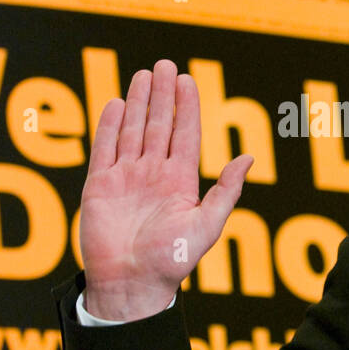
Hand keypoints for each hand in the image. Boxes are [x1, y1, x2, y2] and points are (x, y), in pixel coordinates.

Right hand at [79, 59, 252, 320]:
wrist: (131, 284)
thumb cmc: (171, 262)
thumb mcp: (207, 226)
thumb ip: (226, 191)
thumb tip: (248, 158)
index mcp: (180, 182)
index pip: (185, 134)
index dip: (187, 107)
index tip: (188, 80)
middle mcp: (154, 174)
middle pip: (159, 125)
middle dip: (163, 95)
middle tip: (165, 65)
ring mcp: (126, 178)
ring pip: (133, 131)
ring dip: (139, 103)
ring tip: (143, 74)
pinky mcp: (100, 185)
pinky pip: (105, 148)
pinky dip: (110, 125)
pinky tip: (117, 103)